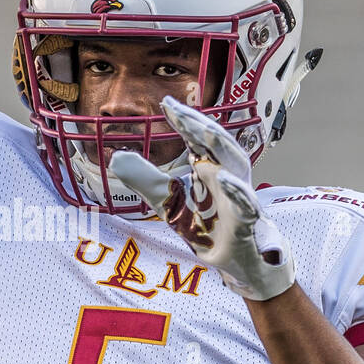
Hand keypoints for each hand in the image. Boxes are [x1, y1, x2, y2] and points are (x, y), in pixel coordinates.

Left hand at [109, 96, 295, 300]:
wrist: (233, 260)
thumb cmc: (206, 224)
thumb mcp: (168, 201)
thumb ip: (145, 179)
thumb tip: (116, 156)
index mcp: (209, 166)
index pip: (197, 138)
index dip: (184, 120)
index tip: (165, 103)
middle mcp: (227, 175)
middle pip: (217, 144)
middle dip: (200, 125)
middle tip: (180, 110)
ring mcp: (240, 197)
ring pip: (236, 166)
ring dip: (222, 148)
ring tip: (204, 130)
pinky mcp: (247, 222)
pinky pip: (245, 204)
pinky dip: (238, 192)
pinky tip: (224, 180)